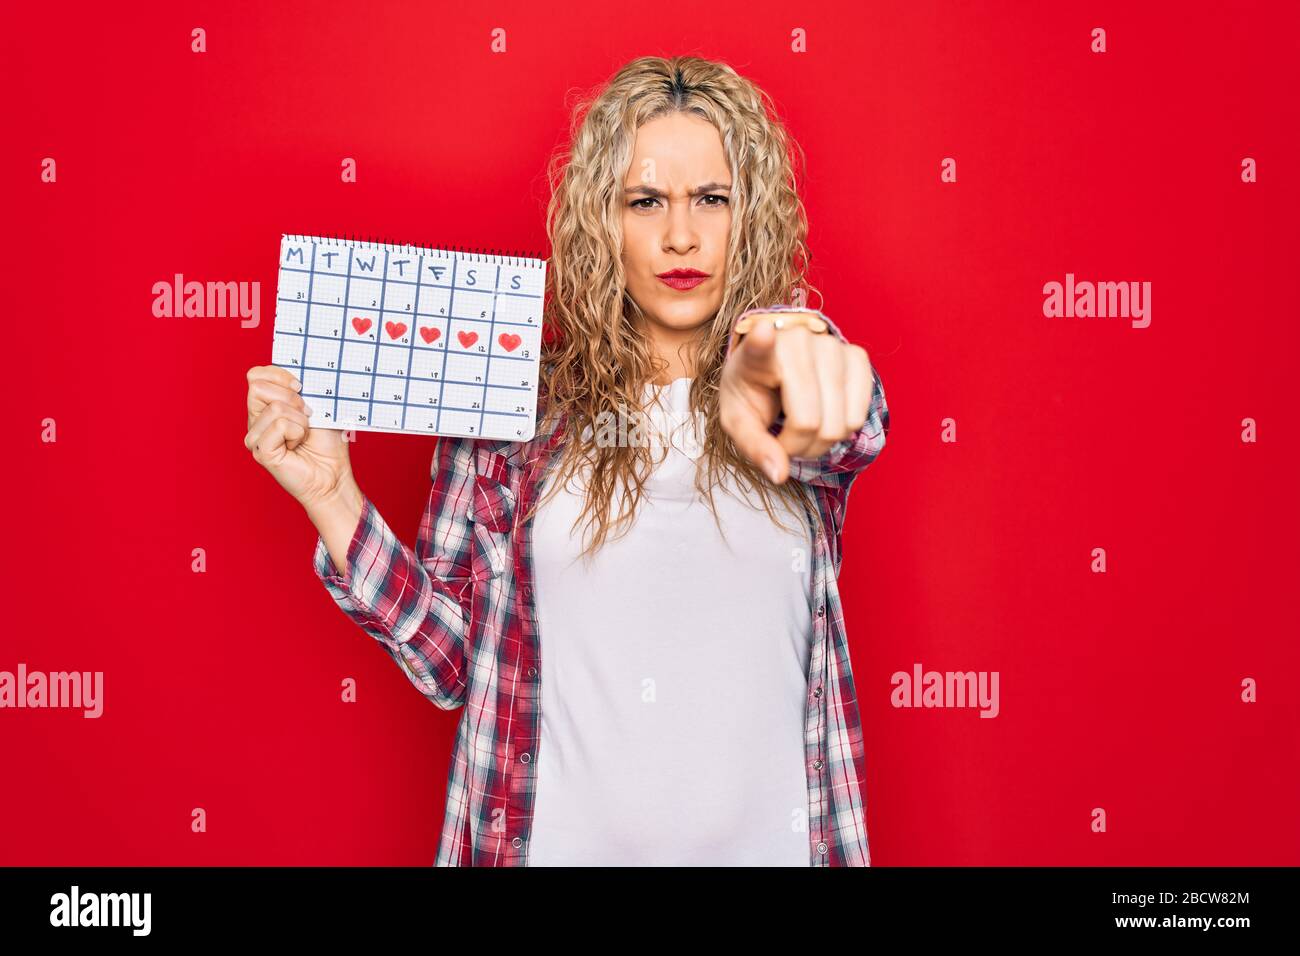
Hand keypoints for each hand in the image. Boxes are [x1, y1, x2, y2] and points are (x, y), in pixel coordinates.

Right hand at [243, 365, 356, 509]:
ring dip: (300, 421)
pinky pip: (280, 425)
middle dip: (292, 398)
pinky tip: (297, 446)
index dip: (280, 375)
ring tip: (303, 436)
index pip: (256, 375)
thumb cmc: (327, 443)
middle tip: (306, 416)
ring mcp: (255, 437)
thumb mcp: (318, 406)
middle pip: (258, 387)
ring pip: (275, 408)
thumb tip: (299, 371)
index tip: (301, 387)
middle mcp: (255, 420)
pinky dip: (297, 433)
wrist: (334, 473)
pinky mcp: (261, 451)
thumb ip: (302, 388)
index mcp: (264, 406)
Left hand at [719, 312, 873, 483]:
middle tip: (785, 440)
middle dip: (798, 448)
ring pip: (840, 424)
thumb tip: (779, 474)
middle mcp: (798, 341)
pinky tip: (825, 417)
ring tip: (803, 429)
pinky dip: (844, 430)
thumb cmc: (752, 393)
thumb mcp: (739, 422)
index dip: (762, 342)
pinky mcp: (857, 356)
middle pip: (810, 422)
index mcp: (756, 354)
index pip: (759, 346)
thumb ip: (755, 447)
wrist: (773, 370)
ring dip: (821, 443)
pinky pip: (859, 415)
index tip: (762, 332)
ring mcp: (832, 345)